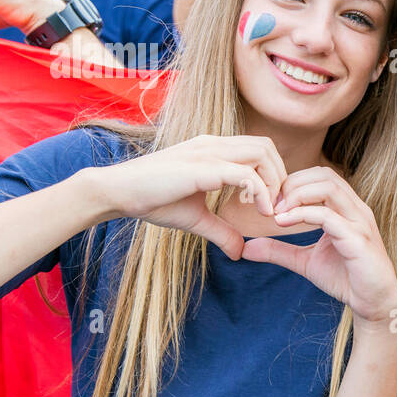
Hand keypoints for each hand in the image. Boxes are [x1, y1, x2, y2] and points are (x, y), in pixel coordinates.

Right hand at [93, 134, 286, 260]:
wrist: (117, 192)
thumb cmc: (153, 200)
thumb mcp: (196, 219)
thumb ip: (221, 231)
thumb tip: (240, 252)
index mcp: (214, 149)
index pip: (259, 148)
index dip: (273, 175)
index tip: (268, 205)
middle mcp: (214, 144)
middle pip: (266, 146)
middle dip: (279, 176)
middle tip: (274, 207)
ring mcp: (208, 152)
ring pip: (261, 154)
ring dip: (273, 183)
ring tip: (265, 210)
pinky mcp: (202, 167)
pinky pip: (245, 174)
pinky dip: (259, 192)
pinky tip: (256, 211)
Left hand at [239, 166, 396, 324]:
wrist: (373, 304)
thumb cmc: (346, 279)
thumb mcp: (305, 261)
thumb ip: (279, 251)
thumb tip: (247, 248)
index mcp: (347, 209)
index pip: (320, 176)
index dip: (293, 182)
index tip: (271, 202)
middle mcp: (356, 209)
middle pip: (324, 175)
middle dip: (292, 184)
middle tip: (270, 205)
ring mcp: (359, 222)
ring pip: (328, 188)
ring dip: (296, 195)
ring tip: (276, 212)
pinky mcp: (358, 240)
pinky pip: (328, 216)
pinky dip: (301, 214)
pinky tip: (282, 223)